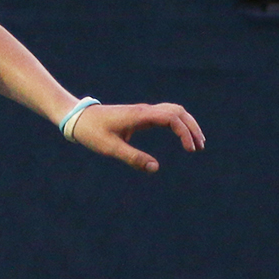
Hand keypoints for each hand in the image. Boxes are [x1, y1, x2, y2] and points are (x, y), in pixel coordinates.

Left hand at [70, 103, 205, 171]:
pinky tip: (181, 135)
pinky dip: (177, 122)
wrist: (78, 118)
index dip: (185, 132)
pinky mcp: (140, 115)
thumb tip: (155, 168)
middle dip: (192, 128)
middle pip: (178, 112)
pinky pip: (165, 114)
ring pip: (173, 110)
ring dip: (187, 124)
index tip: (190, 149)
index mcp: (140, 116)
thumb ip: (133, 158)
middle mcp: (144, 110)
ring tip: (196, 142)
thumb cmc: (92, 132)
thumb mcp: (110, 148)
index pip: (172, 118)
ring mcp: (143, 111)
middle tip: (200, 147)